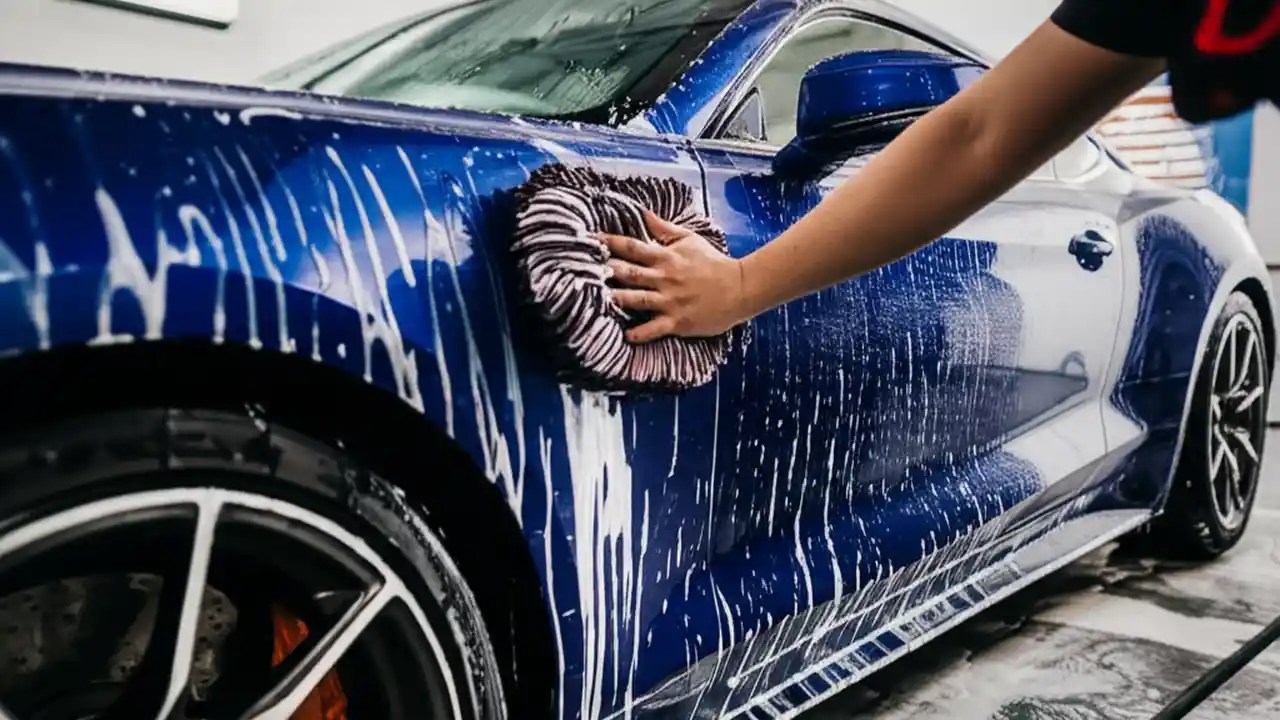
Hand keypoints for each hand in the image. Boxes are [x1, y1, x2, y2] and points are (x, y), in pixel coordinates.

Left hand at [599, 209, 747, 342]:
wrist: (740, 287)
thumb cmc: (713, 262)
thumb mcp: (690, 239)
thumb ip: (664, 228)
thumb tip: (643, 211)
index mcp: (666, 257)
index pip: (632, 246)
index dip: (610, 242)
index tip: (590, 239)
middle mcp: (665, 278)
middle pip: (630, 272)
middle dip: (607, 270)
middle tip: (584, 269)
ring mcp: (671, 301)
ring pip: (638, 299)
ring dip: (618, 299)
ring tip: (599, 298)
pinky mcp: (678, 321)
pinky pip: (655, 328)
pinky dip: (641, 333)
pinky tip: (626, 336)